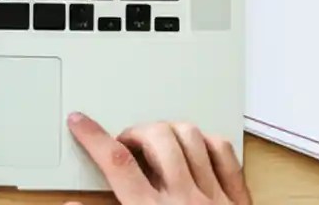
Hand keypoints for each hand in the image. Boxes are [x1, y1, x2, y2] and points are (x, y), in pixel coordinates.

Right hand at [67, 113, 251, 204]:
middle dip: (134, 131)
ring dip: (168, 131)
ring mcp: (214, 198)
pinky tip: (195, 149)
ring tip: (156, 142)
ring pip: (191, 138)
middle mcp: (184, 201)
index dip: (92, 136)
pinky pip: (224, 154)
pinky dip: (207, 143)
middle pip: (156, 139)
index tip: (80, 122)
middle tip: (124, 143)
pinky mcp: (238, 201)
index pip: (116, 163)